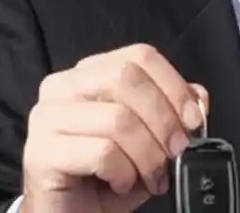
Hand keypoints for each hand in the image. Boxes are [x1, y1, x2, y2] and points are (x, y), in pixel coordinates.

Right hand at [19, 44, 207, 212]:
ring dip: (147, 154)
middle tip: (176, 151)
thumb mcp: (150, 139)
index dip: (174, 85)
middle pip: (127, 78)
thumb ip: (172, 110)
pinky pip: (102, 153)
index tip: (194, 120)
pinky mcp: (40, 152)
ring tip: (151, 177)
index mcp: (89, 73)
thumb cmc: (107, 175)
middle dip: (163, 118)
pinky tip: (121, 184)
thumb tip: (198, 97)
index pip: (139, 56)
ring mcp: (46, 117)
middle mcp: (61, 86)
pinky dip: (124, 173)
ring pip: (118, 119)